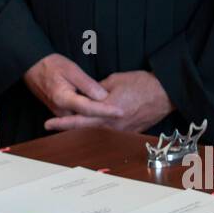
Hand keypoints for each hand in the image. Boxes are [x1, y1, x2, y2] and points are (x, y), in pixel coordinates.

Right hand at [24, 53, 124, 125]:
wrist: (32, 67)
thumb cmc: (51, 65)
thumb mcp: (71, 70)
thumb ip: (87, 84)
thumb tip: (103, 96)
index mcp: (63, 99)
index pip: (89, 108)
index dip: (106, 110)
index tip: (121, 111)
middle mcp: (61, 111)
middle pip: (87, 119)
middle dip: (106, 119)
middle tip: (125, 116)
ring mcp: (60, 113)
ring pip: (83, 120)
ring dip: (99, 118)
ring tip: (118, 115)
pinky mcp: (62, 113)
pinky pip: (78, 117)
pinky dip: (91, 116)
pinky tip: (104, 114)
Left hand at [43, 70, 173, 133]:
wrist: (165, 94)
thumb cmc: (142, 83)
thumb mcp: (114, 80)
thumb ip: (97, 90)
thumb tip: (87, 95)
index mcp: (107, 110)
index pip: (80, 118)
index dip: (62, 122)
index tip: (48, 123)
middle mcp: (113, 124)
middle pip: (84, 129)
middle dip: (67, 128)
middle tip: (51, 126)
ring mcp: (121, 130)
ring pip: (96, 132)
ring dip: (82, 129)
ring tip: (67, 125)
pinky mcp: (129, 132)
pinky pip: (109, 132)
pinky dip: (98, 129)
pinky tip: (91, 126)